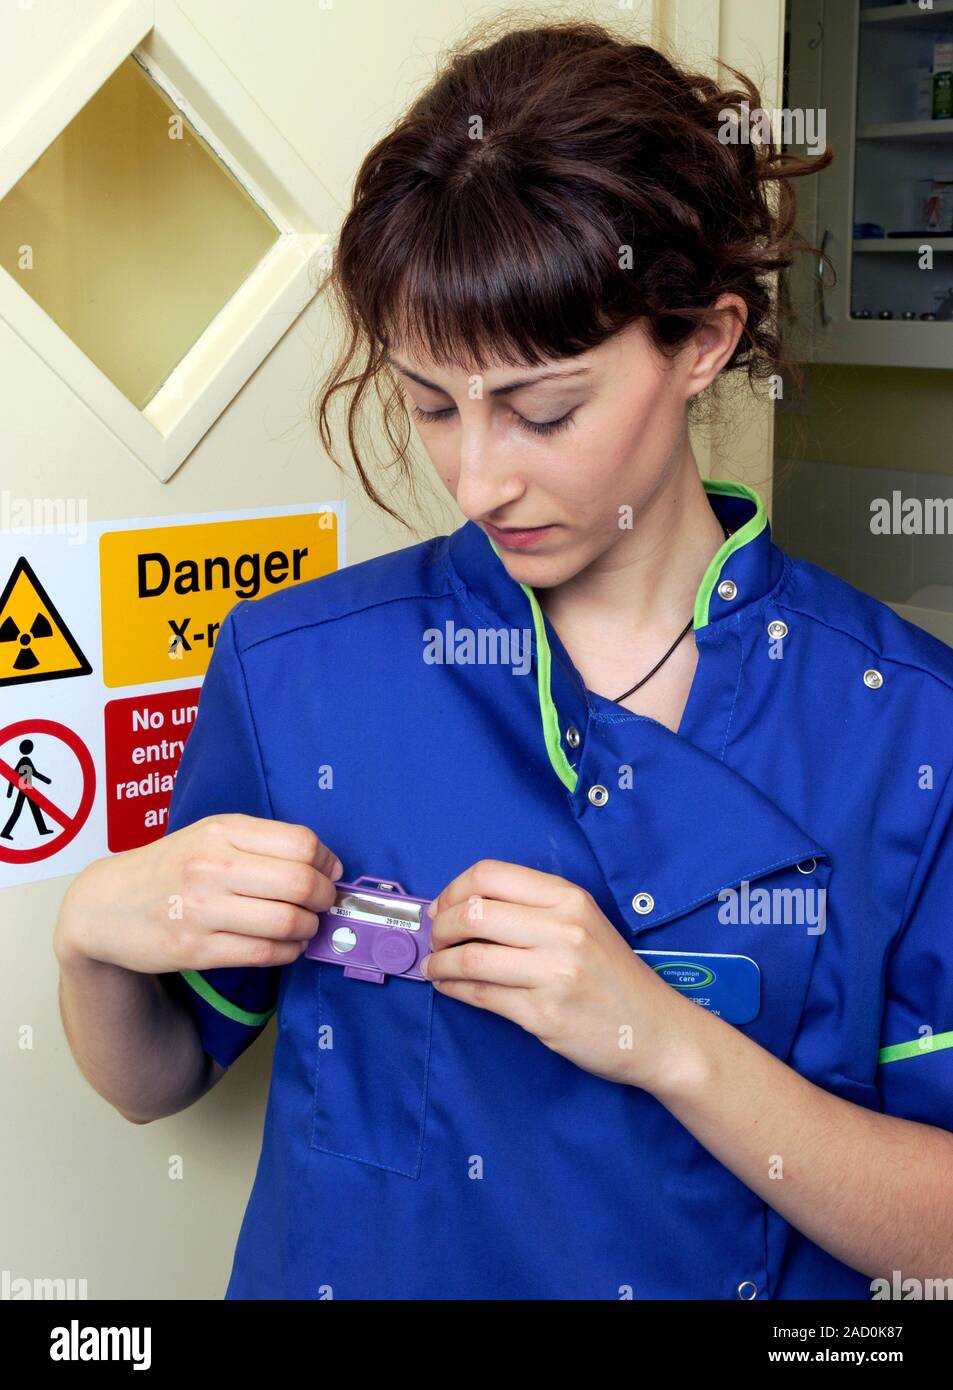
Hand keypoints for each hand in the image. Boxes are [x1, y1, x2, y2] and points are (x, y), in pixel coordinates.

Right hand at [54, 813, 341, 976]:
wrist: (104, 905)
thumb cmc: (168, 866)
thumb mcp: (208, 836)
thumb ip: (260, 843)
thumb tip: (324, 863)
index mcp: (220, 831)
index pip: (300, 843)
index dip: (326, 861)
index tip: (328, 872)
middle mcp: (212, 867)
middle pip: (300, 883)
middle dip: (324, 897)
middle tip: (323, 903)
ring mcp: (202, 910)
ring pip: (287, 922)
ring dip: (309, 928)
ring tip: (305, 926)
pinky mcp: (196, 950)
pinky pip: (263, 953)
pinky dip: (288, 952)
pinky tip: (286, 945)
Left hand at [421, 859, 691, 1090]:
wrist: (657, 1031)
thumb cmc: (614, 975)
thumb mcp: (585, 923)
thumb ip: (533, 909)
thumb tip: (461, 906)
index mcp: (569, 898)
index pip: (491, 874)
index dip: (454, 889)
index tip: (442, 907)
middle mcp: (563, 929)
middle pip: (472, 912)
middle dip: (440, 926)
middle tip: (434, 939)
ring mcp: (554, 972)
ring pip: (469, 956)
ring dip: (439, 962)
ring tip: (433, 966)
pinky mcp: (544, 1014)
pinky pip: (481, 994)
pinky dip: (453, 988)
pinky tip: (448, 986)